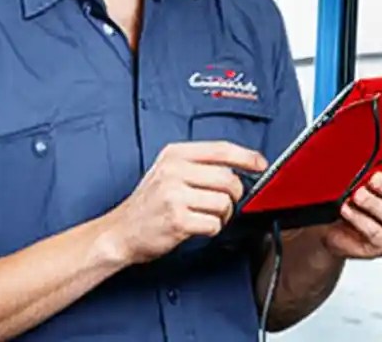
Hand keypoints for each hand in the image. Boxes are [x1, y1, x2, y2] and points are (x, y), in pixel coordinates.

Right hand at [99, 141, 266, 265]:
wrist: (120, 232)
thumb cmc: (149, 203)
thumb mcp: (168, 171)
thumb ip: (199, 165)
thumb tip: (240, 167)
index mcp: (175, 154)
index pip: (221, 149)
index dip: (246, 156)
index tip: (261, 164)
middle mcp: (174, 171)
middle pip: (229, 179)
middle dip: (235, 195)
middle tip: (224, 202)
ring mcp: (174, 195)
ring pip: (224, 203)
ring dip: (223, 215)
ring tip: (205, 216)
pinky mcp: (177, 220)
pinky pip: (214, 224)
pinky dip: (212, 229)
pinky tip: (197, 227)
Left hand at [321, 158, 381, 258]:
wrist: (336, 230)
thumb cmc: (355, 202)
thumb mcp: (365, 182)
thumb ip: (375, 170)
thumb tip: (373, 157)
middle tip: (374, 180)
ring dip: (374, 205)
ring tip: (358, 195)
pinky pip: (376, 233)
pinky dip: (361, 220)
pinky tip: (348, 210)